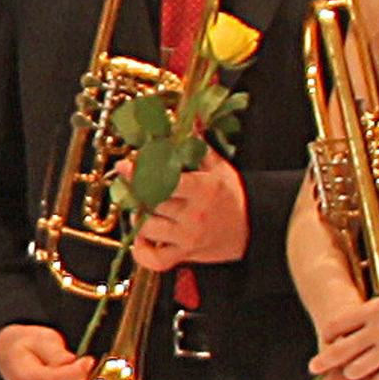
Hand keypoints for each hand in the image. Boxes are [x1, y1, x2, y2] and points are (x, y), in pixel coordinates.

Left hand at [132, 150, 248, 268]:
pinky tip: (142, 238)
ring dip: (138, 217)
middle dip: (136, 192)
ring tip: (141, 208)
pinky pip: (155, 261)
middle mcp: (195, 215)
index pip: (166, 181)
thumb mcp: (218, 167)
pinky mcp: (184, 256)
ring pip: (148, 229)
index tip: (125, 166)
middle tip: (131, 185)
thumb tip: (190, 118)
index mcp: (203, 189)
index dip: (141, 173)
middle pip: (152, 203)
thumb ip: (198, 145)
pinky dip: (142, 252)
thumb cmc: (231, 195)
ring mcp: (188, 238)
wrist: (253, 227)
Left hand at [309, 292, 378, 379]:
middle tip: (315, 367)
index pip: (336, 325)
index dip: (328, 334)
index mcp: (376, 307)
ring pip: (356, 370)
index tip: (327, 339)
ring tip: (350, 375)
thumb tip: (364, 292)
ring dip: (351, 374)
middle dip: (324, 361)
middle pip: (339, 351)